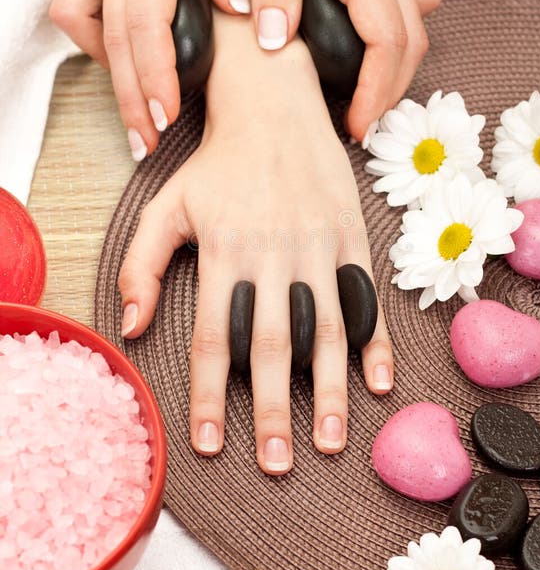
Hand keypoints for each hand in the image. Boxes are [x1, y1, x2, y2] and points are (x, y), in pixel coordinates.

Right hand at [50, 0, 246, 159]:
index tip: (167, 116)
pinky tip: (121, 40)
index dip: (155, 78)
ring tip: (135, 97)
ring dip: (106, 64)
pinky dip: (95, 27)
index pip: (146, 26)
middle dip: (128, 95)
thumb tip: (236, 12)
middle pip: (111, 39)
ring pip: (82, 19)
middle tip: (145, 140)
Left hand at [117, 19, 393, 473]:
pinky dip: (375, 342)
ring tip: (332, 443)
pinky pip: (365, 298)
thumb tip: (131, 327)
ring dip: (330, 391)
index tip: (210, 444)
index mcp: (226, 250)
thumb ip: (143, 263)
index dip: (210, 395)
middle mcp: (275, 253)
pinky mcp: (353, 236)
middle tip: (275, 464)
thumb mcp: (166, 205)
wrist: (277, 106)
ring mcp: (319, 245)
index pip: (216, 337)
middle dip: (274, 409)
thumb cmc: (217, 164)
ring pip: (327, 330)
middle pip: (274, 345)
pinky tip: (378, 383)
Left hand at [236, 0, 440, 141]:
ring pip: (411, 26)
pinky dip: (399, 31)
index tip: (354, 124)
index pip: (386, 46)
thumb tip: (274, 40)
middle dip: (389, 92)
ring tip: (367, 95)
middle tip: (360, 123)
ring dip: (395, 67)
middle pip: (409, 45)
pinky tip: (386, 39)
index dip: (374, 93)